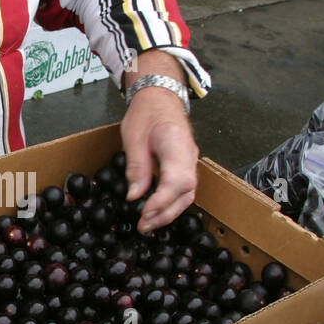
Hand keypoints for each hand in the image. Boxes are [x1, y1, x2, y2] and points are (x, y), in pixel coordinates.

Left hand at [120, 88, 197, 233]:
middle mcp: (189, 156)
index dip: (162, 201)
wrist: (160, 97)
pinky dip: (172, 204)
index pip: (177, 181)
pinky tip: (157, 211)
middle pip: (186, 192)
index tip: (144, 213)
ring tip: (148, 223)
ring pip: (188, 194)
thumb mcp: (133, 137)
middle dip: (165, 213)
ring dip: (169, 212)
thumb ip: (136, 168)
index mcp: (176, 144)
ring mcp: (191, 161)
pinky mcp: (186, 166)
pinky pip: (184, 190)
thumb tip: (134, 196)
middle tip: (143, 226)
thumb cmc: (146, 113)